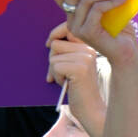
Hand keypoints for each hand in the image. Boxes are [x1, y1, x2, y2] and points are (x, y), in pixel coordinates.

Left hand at [46, 21, 105, 136]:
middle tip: (62, 73)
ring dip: (54, 70)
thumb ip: (65, 51)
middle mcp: (90, 50)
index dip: (55, 33)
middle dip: (53, 59)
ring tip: (67, 79)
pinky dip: (57, 77)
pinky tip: (68, 84)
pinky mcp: (80, 68)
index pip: (68, 28)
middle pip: (55, 44)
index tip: (47, 43)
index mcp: (89, 46)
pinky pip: (55, 66)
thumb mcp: (72, 65)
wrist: (90, 108)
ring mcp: (86, 58)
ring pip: (53, 57)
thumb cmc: (77, 87)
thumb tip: (49, 41)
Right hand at [51, 0, 137, 66]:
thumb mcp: (106, 10)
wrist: (125, 53)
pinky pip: (96, 9)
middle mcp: (71, 22)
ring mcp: (77, 28)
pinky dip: (111, 1)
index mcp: (71, 16)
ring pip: (85, 0)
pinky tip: (122, 0)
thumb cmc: (119, 31)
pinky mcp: (88, 32)